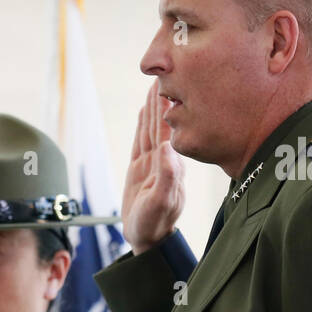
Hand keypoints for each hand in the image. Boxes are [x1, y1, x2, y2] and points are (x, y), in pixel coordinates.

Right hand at [122, 82, 185, 253]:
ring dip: (153, 106)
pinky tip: (142, 111)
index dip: (167, 105)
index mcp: (170, 164)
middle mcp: (164, 160)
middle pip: (161, 122)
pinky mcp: (140, 169)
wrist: (147, 241)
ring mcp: (152, 164)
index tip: (169, 80)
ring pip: (151, 128)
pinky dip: (142, 123)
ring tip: (155, 84)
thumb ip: (167, 177)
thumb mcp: (161, 203)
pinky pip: (140, 140)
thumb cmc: (154, 226)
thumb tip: (167, 148)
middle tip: (164, 70)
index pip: (169, 128)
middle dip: (162, 97)